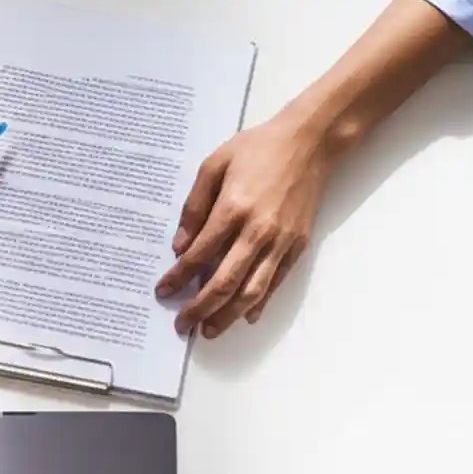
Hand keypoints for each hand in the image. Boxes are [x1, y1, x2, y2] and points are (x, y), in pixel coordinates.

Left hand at [156, 112, 333, 337]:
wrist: (310, 142)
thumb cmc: (258, 149)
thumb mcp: (214, 165)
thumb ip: (194, 207)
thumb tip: (180, 246)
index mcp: (232, 209)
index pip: (198, 256)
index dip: (177, 277)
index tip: (162, 291)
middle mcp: (257, 231)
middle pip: (224, 283)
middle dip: (199, 308)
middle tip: (182, 324)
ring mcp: (280, 242)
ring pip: (252, 291)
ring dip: (228, 316)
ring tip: (209, 331)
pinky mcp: (297, 246)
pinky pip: (276, 283)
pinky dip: (259, 303)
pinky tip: (245, 316)